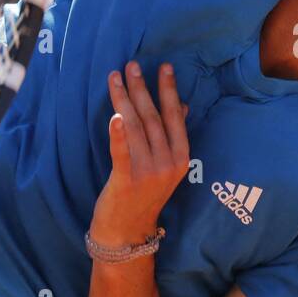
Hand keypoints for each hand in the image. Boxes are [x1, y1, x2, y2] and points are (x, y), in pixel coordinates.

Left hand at [89, 61, 189, 249]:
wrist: (128, 231)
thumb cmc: (145, 194)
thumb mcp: (167, 166)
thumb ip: (174, 136)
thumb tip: (183, 105)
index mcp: (181, 157)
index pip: (175, 117)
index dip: (168, 90)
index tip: (164, 67)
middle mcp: (168, 163)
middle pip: (153, 118)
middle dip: (142, 89)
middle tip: (132, 65)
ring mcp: (149, 173)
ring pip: (136, 128)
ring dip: (124, 100)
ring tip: (115, 78)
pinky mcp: (127, 181)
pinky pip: (122, 152)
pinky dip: (118, 134)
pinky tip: (114, 116)